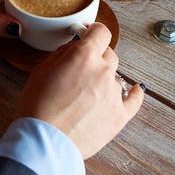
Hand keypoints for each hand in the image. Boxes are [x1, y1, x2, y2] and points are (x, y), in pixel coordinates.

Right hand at [14, 23, 143, 158]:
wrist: (45, 143)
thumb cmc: (38, 108)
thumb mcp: (41, 71)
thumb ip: (62, 54)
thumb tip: (75, 47)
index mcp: (84, 56)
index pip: (100, 32)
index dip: (94, 31)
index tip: (90, 34)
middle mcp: (104, 71)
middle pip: (109, 54)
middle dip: (97, 58)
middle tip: (82, 69)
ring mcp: (115, 94)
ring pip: (115, 78)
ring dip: (104, 81)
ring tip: (86, 96)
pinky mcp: (120, 115)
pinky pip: (135, 100)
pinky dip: (135, 94)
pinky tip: (136, 90)